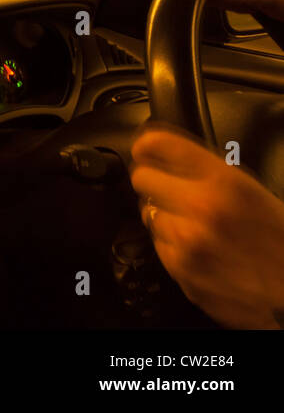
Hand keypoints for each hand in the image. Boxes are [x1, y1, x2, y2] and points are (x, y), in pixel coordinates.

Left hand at [130, 123, 283, 327]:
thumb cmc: (279, 235)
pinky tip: (199, 247)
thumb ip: (205, 170)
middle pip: (141, 177)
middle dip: (154, 181)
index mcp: (223, 180)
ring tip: (196, 225)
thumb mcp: (248, 188)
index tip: (146, 150)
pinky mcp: (180, 268)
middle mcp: (201, 207)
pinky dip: (171, 244)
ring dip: (165, 215)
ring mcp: (187, 240)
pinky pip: (157, 244)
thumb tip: (162, 154)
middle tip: (169, 189)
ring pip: (147, 212)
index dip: (148, 146)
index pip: (157, 144)